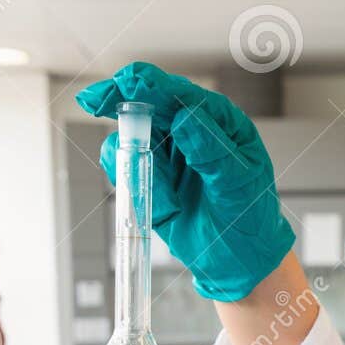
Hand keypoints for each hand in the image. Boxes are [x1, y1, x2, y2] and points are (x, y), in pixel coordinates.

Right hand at [77, 62, 295, 301]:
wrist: (238, 262)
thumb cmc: (250, 221)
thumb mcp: (239, 187)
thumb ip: (212, 152)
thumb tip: (185, 117)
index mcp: (221, 122)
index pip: (181, 93)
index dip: (150, 84)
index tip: (126, 83)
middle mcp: (192, 129)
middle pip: (147, 101)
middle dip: (120, 101)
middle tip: (94, 101)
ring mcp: (170, 151)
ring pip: (131, 134)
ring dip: (138, 161)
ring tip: (171, 202)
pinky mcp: (152, 174)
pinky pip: (126, 164)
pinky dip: (133, 181)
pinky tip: (163, 206)